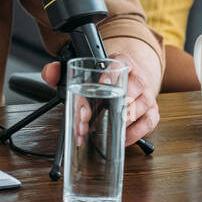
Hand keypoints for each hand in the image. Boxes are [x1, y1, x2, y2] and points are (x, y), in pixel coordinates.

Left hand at [42, 37, 161, 147]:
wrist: (125, 81)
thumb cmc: (103, 79)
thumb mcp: (82, 72)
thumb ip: (60, 71)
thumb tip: (50, 72)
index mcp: (121, 62)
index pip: (121, 64)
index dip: (112, 74)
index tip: (102, 84)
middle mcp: (138, 77)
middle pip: (134, 88)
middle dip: (114, 105)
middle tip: (94, 118)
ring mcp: (147, 95)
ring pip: (141, 107)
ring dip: (122, 122)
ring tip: (103, 131)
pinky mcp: (151, 111)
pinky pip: (148, 123)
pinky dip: (135, 133)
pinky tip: (122, 139)